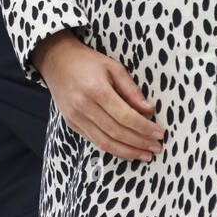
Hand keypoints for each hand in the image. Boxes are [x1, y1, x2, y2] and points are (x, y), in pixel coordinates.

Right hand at [31, 30, 164, 161]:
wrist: (57, 61)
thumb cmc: (87, 62)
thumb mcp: (113, 67)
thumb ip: (131, 90)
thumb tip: (149, 109)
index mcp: (96, 90)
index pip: (125, 116)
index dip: (144, 127)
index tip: (159, 133)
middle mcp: (83, 106)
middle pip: (116, 132)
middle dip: (139, 142)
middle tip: (156, 147)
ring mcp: (75, 117)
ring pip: (105, 142)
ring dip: (128, 152)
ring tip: (145, 155)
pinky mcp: (72, 123)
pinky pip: (94, 141)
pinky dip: (112, 149)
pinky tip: (127, 151)